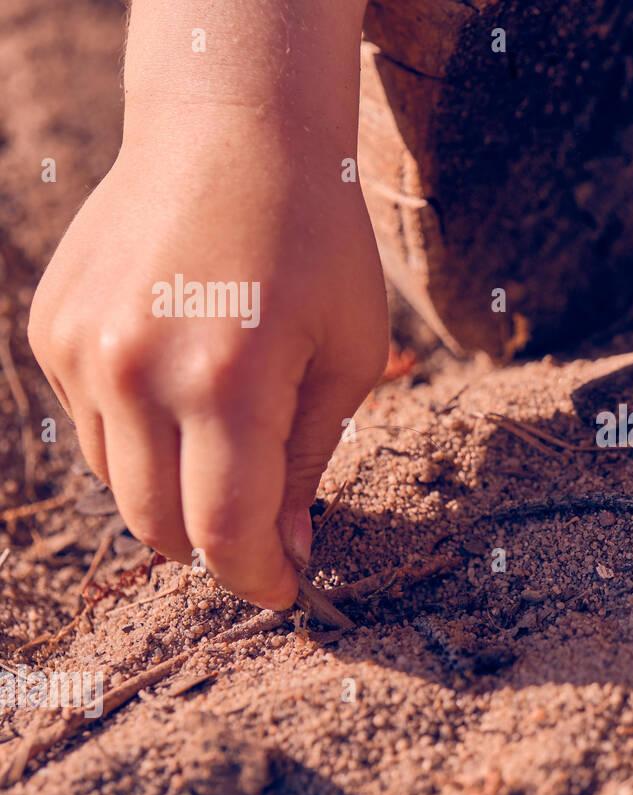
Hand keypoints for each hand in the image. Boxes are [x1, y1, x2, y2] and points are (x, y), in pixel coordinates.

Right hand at [28, 133, 386, 608]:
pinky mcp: (52, 331)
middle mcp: (138, 371)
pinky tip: (181, 380)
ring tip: (228, 430)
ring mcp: (82, 350)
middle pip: (159, 526)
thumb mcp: (348, 358)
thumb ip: (308, 464)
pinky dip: (137, 436)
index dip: (256, 579)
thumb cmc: (317, 247)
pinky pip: (91, 428)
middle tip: (262, 526)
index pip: (224, 532)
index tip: (284, 589)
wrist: (232, 134)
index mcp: (228, 380)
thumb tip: (285, 552)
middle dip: (216, 546)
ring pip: (118, 485)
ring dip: (174, 489)